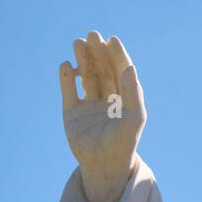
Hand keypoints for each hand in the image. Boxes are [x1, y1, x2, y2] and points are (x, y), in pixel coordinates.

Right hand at [59, 33, 145, 201]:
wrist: (104, 166)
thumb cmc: (124, 143)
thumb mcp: (134, 117)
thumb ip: (134, 92)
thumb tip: (130, 66)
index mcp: (124, 99)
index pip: (120, 71)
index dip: (116, 54)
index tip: (112, 39)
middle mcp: (106, 99)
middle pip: (102, 69)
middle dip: (97, 52)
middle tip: (92, 34)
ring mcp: (88, 105)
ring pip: (86, 76)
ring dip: (82, 59)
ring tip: (78, 42)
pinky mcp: (72, 113)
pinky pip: (68, 90)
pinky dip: (67, 77)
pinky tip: (67, 66)